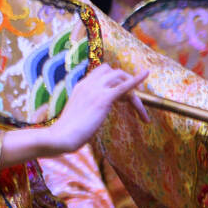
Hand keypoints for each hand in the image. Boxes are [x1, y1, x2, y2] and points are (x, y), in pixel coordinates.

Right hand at [1, 65, 148, 164]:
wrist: (61, 136)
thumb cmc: (66, 131)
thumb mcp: (77, 113)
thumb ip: (85, 107)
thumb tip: (90, 113)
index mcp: (80, 86)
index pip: (101, 73)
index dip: (114, 81)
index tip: (121, 98)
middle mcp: (88, 84)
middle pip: (112, 71)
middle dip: (125, 80)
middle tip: (131, 101)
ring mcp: (96, 90)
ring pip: (120, 77)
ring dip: (133, 88)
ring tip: (139, 109)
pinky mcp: (104, 99)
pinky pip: (124, 86)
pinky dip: (137, 79)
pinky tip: (147, 74)